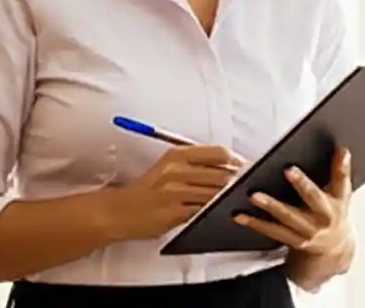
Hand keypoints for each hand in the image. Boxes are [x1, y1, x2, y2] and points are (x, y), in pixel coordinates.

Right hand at [103, 144, 242, 240]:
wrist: (121, 210)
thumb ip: (195, 163)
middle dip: (234, 182)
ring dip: (225, 198)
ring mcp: (176, 192)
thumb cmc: (148, 189)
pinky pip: (203, 210)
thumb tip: (228, 165)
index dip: (235, 161)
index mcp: (177, 155)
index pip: (218, 153)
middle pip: (221, 174)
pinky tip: (215, 211)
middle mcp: (177, 170)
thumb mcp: (169, 166)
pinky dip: (213, 211)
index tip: (242, 168)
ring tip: (230, 200)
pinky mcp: (175, 212)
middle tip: (241, 186)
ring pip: (215, 193)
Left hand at [235, 147, 353, 257]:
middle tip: (286, 170)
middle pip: (311, 199)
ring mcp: (307, 232)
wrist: (333, 248)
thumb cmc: (334, 212)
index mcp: (336, 203)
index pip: (337, 183)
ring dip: (269, 206)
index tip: (317, 158)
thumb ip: (340, 171)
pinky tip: (240, 215)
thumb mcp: (342, 192)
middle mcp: (323, 219)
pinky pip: (273, 231)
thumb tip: (341, 149)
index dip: (332, 169)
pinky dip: (255, 223)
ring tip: (252, 195)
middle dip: (300, 185)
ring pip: (287, 218)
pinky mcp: (292, 241)